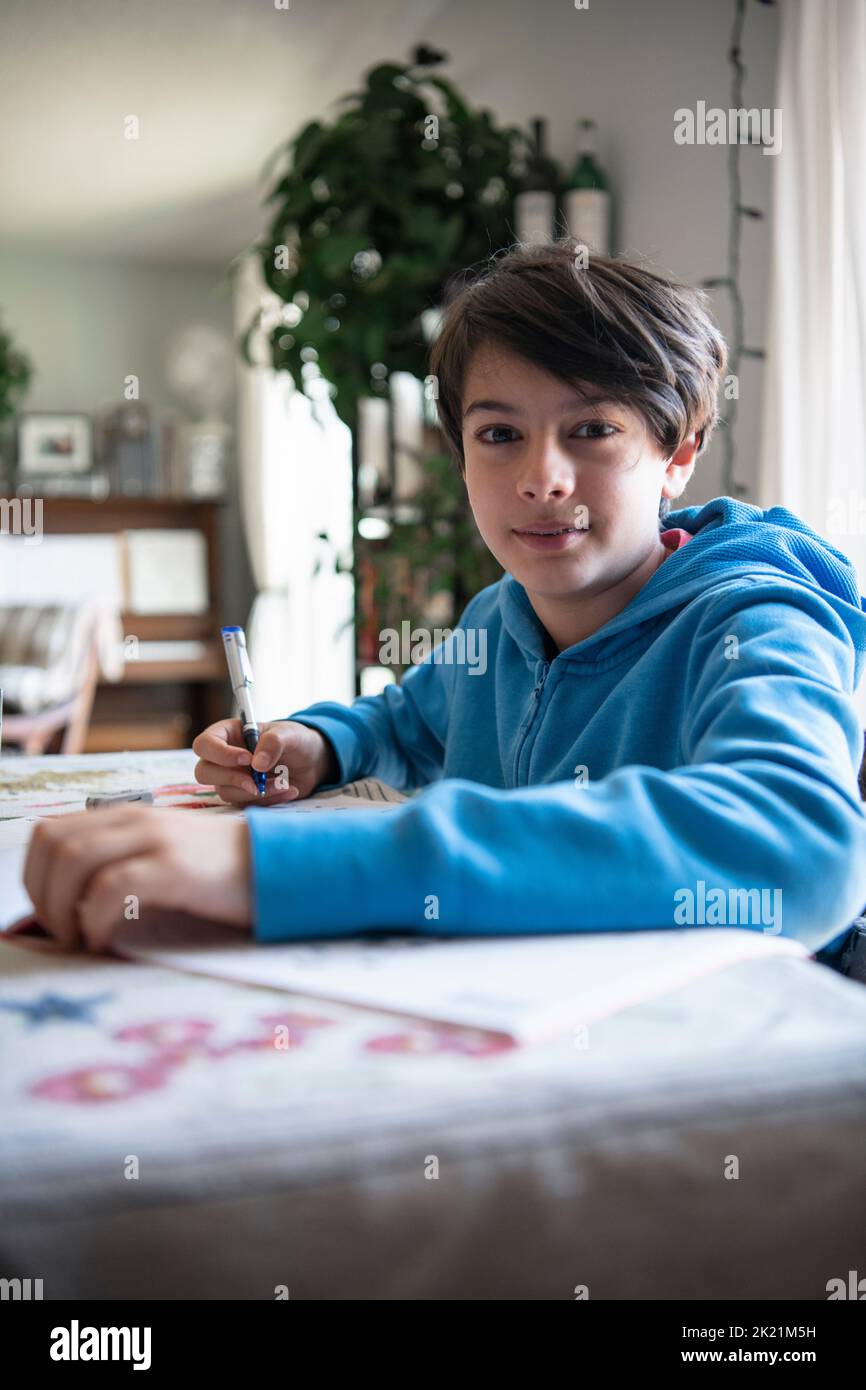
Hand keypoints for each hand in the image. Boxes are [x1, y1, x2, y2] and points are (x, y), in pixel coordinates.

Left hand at [23, 806, 252, 952]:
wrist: (278, 864)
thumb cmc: (219, 871)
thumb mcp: (163, 854)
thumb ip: (122, 861)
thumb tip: (71, 901)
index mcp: (127, 816)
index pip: (49, 833)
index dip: (34, 877)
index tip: (50, 914)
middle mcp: (135, 820)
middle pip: (52, 845)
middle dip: (41, 895)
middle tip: (60, 932)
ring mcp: (155, 840)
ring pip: (73, 860)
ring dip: (60, 908)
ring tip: (78, 939)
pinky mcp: (173, 867)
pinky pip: (109, 887)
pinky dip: (93, 920)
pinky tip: (103, 941)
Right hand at [192, 718, 337, 805]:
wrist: (310, 762)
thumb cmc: (294, 740)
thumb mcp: (288, 734)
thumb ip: (273, 743)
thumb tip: (256, 764)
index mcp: (227, 735)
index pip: (205, 744)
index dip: (220, 754)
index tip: (247, 759)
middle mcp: (223, 758)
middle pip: (204, 772)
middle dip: (231, 778)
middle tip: (256, 782)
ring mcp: (231, 779)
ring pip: (225, 792)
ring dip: (256, 791)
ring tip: (283, 783)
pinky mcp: (243, 796)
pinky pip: (246, 805)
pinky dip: (268, 800)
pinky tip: (288, 790)